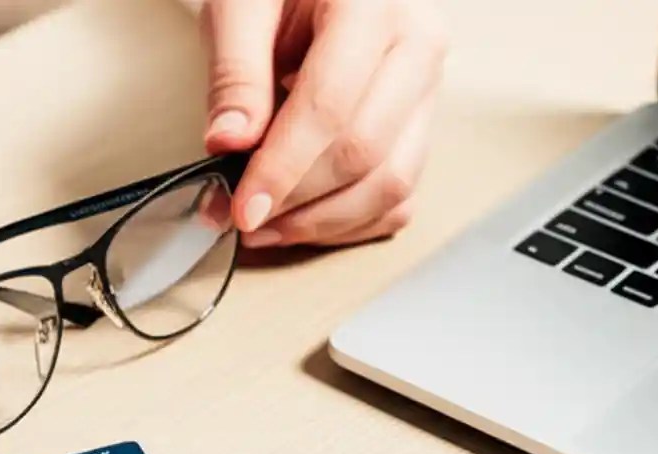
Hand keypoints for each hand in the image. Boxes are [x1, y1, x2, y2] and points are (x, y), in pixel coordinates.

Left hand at [201, 0, 448, 246]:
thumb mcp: (240, 7)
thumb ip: (235, 74)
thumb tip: (229, 143)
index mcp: (372, 6)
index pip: (329, 106)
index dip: (282, 168)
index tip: (243, 208)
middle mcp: (417, 46)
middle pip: (365, 152)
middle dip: (299, 201)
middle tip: (242, 219)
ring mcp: (428, 89)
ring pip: (391, 184)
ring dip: (324, 222)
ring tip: (268, 227)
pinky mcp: (422, 124)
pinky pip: (400, 196)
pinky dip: (351, 222)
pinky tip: (303, 222)